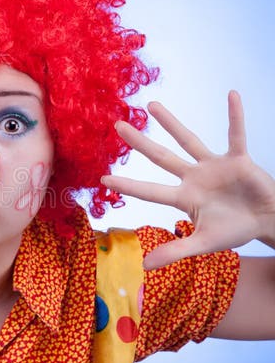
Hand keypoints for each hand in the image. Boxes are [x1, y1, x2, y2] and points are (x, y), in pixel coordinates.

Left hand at [101, 92, 274, 268]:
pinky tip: (232, 96)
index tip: (103, 178)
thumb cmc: (234, 230)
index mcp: (184, 197)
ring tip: (151, 105)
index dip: (128, 185)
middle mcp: (194, 177)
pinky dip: (235, 116)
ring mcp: (214, 166)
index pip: (150, 190)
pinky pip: (236, 134)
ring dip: (171, 123)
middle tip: (117, 125)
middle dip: (140, 143)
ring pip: (189, 140)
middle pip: (161, 157)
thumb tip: (144, 266)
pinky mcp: (237, 160)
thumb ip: (175, 251)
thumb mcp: (203, 243)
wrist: (266, 222)